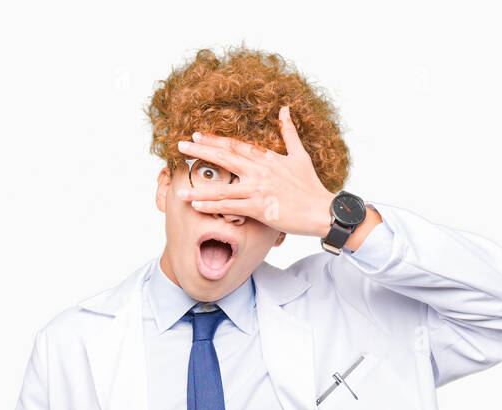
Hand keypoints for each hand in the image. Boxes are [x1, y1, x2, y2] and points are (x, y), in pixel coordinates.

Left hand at [176, 105, 336, 237]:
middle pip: (225, 158)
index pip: (236, 146)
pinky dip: (213, 207)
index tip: (197, 135)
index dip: (215, 140)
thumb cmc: (311, 185)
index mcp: (267, 158)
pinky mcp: (260, 208)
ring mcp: (259, 190)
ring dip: (199, 190)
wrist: (322, 209)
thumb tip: (284, 108)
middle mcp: (260, 171)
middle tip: (180, 147)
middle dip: (200, 152)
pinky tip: (196, 206)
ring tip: (179, 190)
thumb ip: (289, 131)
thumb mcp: (300, 154)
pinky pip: (231, 207)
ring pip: (223, 188)